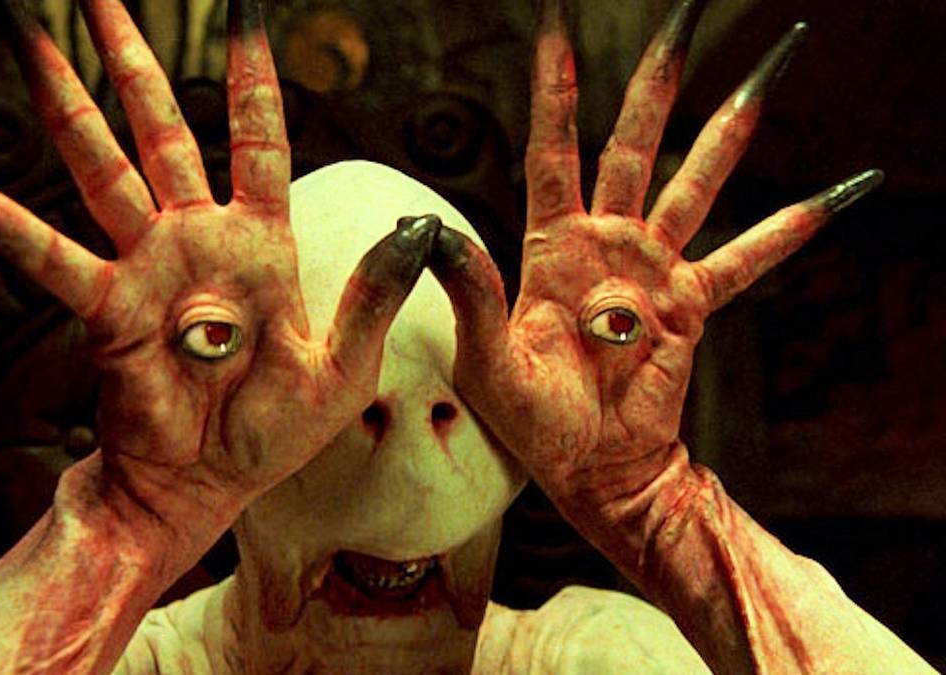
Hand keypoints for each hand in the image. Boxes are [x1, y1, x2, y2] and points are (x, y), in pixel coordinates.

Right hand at [0, 0, 434, 539]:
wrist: (210, 486)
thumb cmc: (275, 433)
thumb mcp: (346, 364)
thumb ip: (375, 293)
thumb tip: (421, 227)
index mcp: (257, 242)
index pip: (255, 136)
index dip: (249, 75)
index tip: (242, 11)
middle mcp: (192, 238)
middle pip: (157, 124)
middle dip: (128, 57)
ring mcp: (142, 265)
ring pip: (99, 163)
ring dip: (63, 99)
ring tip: (28, 35)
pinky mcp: (104, 307)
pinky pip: (46, 256)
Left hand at [431, 1, 880, 518]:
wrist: (590, 468)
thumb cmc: (533, 420)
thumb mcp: (486, 358)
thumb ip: (470, 292)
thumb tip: (428, 232)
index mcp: (550, 243)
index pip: (552, 149)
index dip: (555, 90)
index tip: (557, 28)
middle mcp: (607, 241)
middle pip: (635, 141)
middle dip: (656, 79)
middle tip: (683, 15)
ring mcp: (653, 267)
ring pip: (697, 180)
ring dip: (731, 127)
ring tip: (766, 72)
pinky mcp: (692, 303)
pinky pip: (747, 259)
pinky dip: (789, 230)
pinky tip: (837, 192)